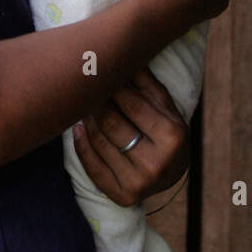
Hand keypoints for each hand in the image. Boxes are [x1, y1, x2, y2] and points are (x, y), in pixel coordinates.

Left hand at [72, 67, 189, 206]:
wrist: (173, 173)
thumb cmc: (167, 130)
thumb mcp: (165, 104)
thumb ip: (145, 82)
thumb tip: (122, 54)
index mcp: (172, 136)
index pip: (130, 103)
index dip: (110, 85)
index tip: (97, 71)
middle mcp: (157, 163)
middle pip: (111, 122)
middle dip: (95, 101)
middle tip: (83, 86)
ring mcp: (139, 184)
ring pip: (99, 142)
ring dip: (86, 119)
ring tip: (81, 104)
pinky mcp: (123, 196)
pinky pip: (92, 167)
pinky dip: (80, 144)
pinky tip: (78, 127)